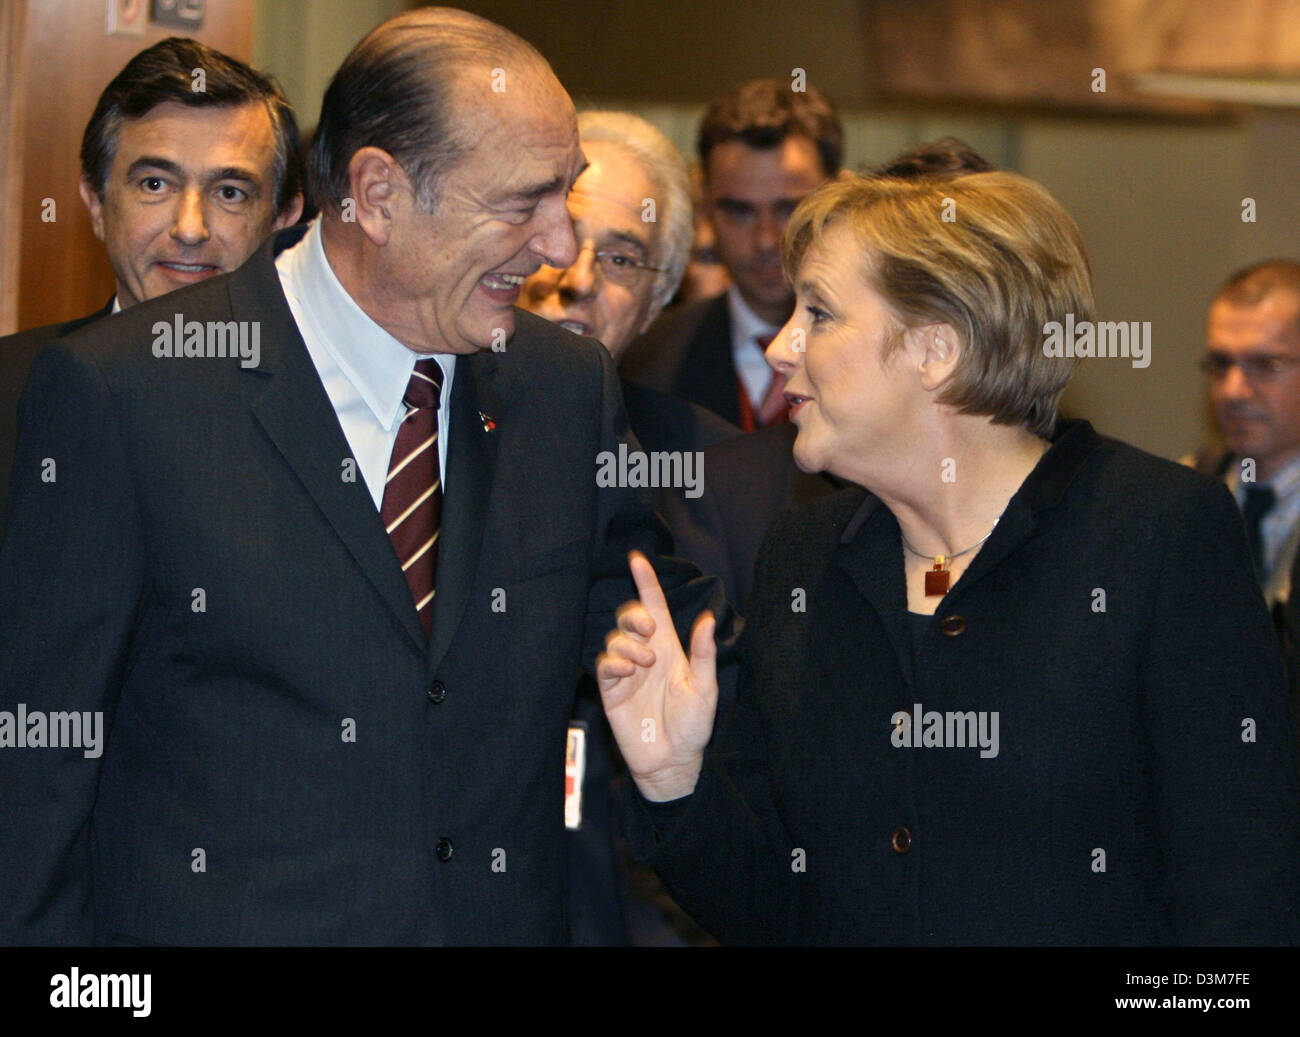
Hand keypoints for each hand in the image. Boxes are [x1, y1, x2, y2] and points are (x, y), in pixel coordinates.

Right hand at [596, 551, 718, 800]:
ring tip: (644, 664)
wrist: (673, 761)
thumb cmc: (693, 725)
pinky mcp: (612, 691)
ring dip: (628, 643)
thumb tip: (706, 618)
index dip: (646, 581)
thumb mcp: (706, 688)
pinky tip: (628, 670)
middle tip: (650, 630)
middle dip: (634, 614)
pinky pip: (604, 664)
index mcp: (669, 648)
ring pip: (615, 639)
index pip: (655, 607)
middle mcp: (646, 654)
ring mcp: (626, 672)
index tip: (637, 558)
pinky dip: (613, 660)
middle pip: (629, 618)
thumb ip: (703, 654)